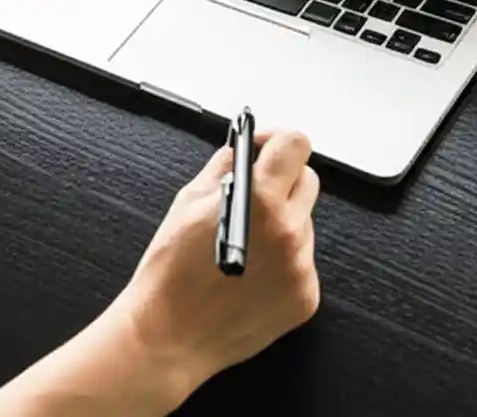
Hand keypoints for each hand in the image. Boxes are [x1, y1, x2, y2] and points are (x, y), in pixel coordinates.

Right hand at [0, 130, 320, 416]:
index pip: (295, 144)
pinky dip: (282, 262)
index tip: (262, 148)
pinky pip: (302, 262)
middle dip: (281, 181)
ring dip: (280, 224)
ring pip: (304, 224)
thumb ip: (223, 168)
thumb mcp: (187, 203)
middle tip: (252, 196)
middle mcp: (288, 232)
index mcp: (259, 201)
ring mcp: (301, 268)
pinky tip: (252, 275)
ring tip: (244, 246)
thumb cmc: (170, 272)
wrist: (169, 336)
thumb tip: (242, 151)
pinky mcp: (305, 297)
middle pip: (307, 181)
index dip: (277, 140)